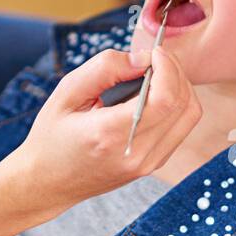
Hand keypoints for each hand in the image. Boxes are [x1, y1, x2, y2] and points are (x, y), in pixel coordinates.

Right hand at [0, 46, 200, 212]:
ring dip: (179, 86)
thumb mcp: (66, 93)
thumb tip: (142, 58)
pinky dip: (176, 104)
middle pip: (183, 104)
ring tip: (154, 74)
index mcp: (110, 134)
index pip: (164, 99)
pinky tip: (152, 94)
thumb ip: (104, 68)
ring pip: (189, 116)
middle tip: (154, 58)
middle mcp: (136, 153)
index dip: (168, 67)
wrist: (47, 182)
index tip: (153, 52)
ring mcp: (147, 164)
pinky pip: (181, 128)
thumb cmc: (51, 136)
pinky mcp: (152, 165)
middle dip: (175, 71)